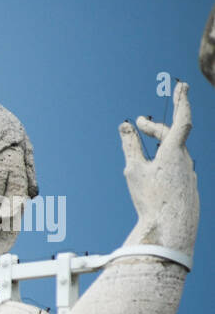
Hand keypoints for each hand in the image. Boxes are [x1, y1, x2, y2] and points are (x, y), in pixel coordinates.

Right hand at [119, 81, 197, 254]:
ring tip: (143, 151)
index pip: (181, 119)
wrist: (170, 228)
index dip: (181, 100)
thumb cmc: (151, 199)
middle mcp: (186, 159)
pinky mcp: (188, 186)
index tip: (183, 85)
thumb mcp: (134, 170)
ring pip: (174, 154)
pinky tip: (154, 177)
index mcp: (174, 152)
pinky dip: (163, 165)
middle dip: (154, 129)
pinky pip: (176, 169)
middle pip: (172, 137)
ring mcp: (189, 173)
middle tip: (139, 124)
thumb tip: (125, 126)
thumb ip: (131, 145)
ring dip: (159, 147)